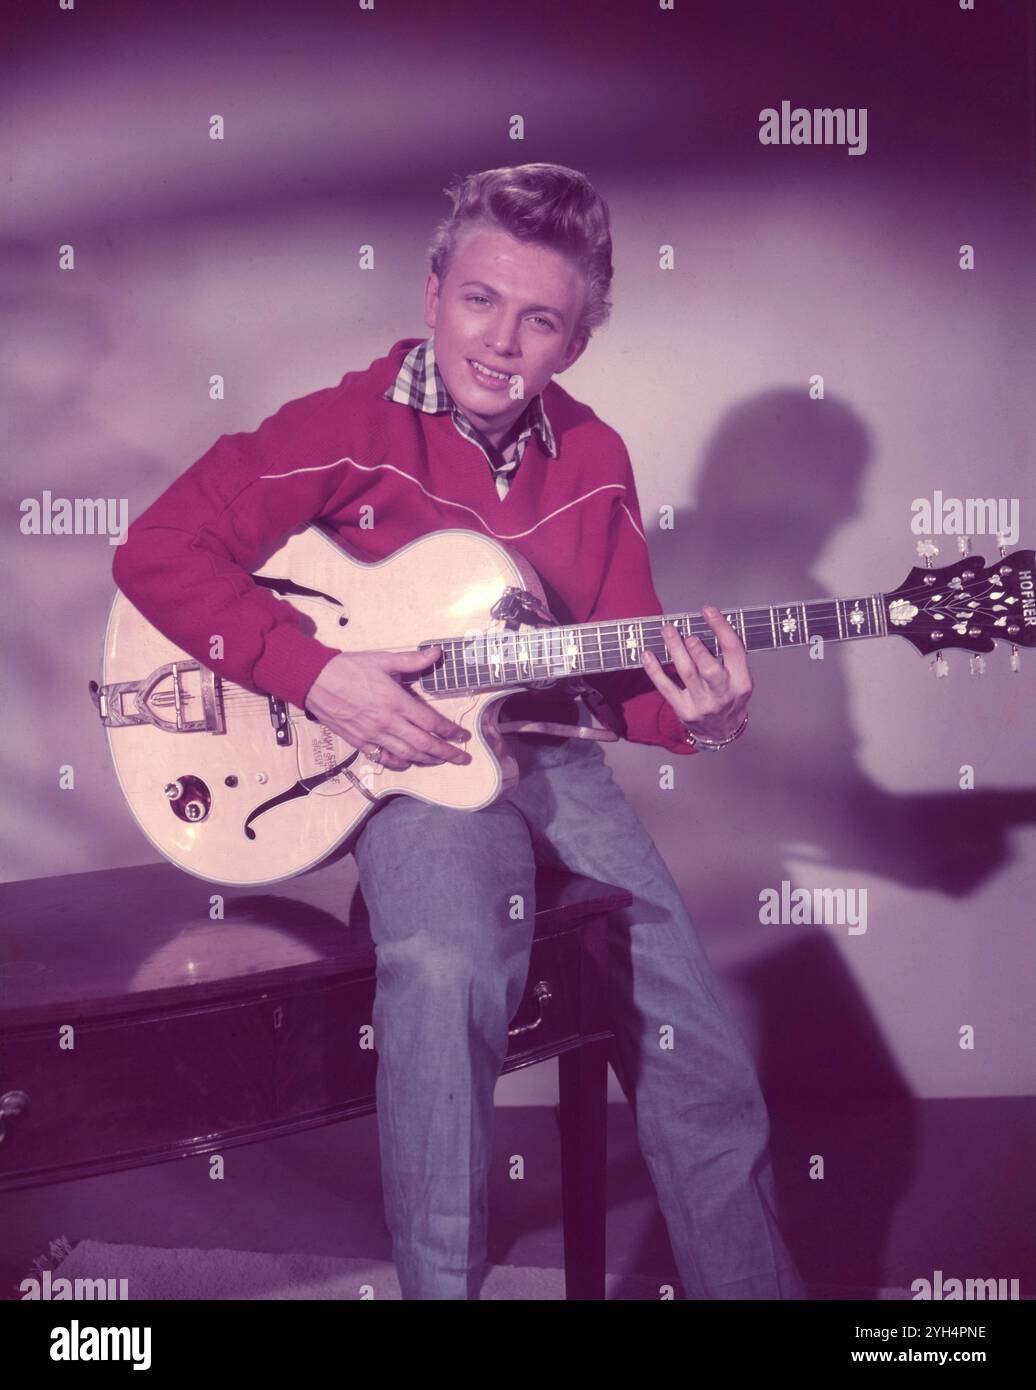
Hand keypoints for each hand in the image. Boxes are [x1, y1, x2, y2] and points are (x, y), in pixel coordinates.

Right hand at [304, 647, 472, 771]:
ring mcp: (373, 735)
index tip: (462, 735)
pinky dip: (400, 763)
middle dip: (447, 753)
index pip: (431, 721)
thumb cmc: (349, 668)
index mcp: (396, 701)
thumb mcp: (383, 659)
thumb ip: (412, 661)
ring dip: (428, 760)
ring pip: (407, 755)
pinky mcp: (359, 743)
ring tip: (441, 761)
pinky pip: (384, 759)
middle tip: (462, 758)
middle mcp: (387, 722)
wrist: (314, 681)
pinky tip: (409, 762)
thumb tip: (436, 653)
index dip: (450, 731)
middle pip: (424, 744)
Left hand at [641, 605, 752, 741]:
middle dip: (697, 649)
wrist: (722, 732)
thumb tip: (708, 625)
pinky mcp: (684, 711)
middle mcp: (723, 695)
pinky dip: (655, 670)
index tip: (708, 610)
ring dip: (675, 650)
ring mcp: (702, 705)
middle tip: (688, 634)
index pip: (734, 651)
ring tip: (668, 631)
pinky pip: (666, 688)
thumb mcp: (739, 679)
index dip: (721, 628)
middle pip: (710, 669)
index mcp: (741, 682)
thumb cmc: (730, 697)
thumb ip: (728, 658)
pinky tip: (648, 655)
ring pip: (686, 674)